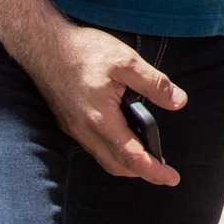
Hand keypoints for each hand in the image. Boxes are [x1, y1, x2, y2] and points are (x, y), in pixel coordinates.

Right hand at [18, 22, 183, 183]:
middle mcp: (85, 130)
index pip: (132, 156)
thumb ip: (154, 84)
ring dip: (126, 163)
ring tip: (147, 156)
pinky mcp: (67, 121)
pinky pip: (92, 147)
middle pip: (117, 165)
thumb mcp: (126, 61)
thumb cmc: (84, 50)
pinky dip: (111, 151)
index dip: (154, 171)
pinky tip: (122, 137)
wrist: (43, 44)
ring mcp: (73, 128)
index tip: (173, 179)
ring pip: (103, 158)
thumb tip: (179, 101)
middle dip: (142, 173)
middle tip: (164, 171)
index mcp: (102, 119)